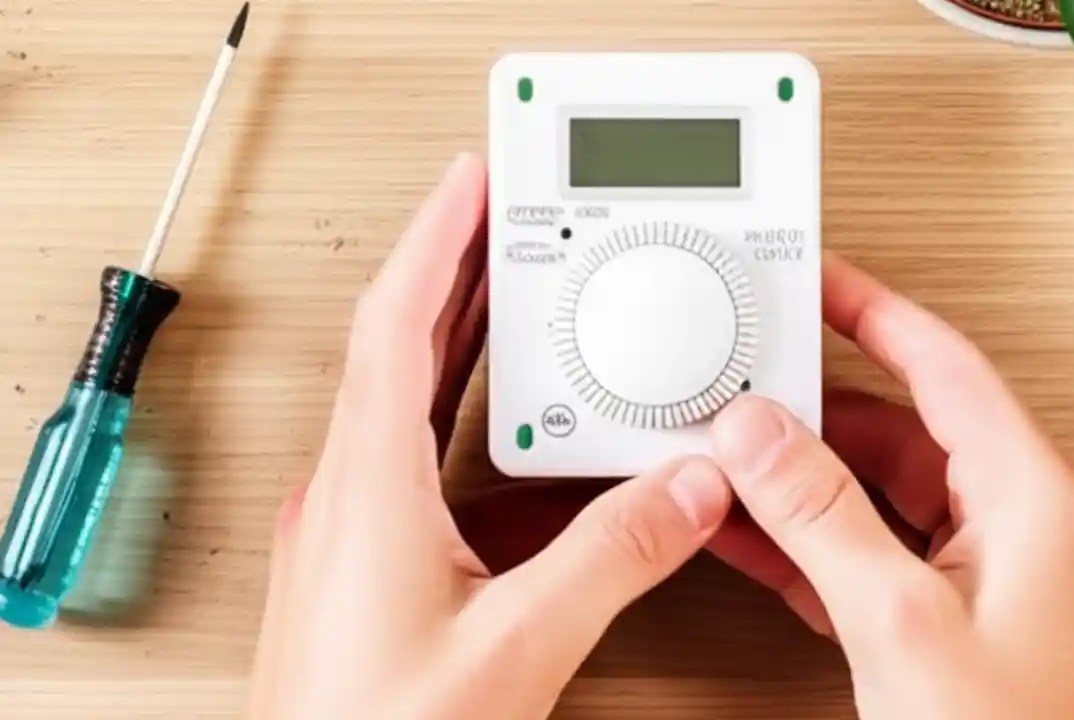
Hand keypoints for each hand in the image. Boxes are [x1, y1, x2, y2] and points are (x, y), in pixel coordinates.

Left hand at [245, 154, 733, 719]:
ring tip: (512, 300)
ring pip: (405, 405)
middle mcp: (348, 495)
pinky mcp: (363, 565)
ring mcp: (350, 530)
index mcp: (369, 487)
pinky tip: (512, 437)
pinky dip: (464, 426)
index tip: (469, 180)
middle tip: (504, 219)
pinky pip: (414, 463)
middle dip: (457, 272)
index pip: (396, 324)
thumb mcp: (516, 648)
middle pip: (400, 348)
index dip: (435, 239)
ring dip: (459, 346)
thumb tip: (683, 489)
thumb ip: (610, 560)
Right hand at [708, 255, 1073, 718]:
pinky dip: (811, 536)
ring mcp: (986, 570)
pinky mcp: (950, 613)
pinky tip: (749, 529)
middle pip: (902, 427)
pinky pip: (872, 546)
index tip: (817, 277)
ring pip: (878, 489)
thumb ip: (820, 514)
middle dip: (814, 408)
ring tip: (728, 457)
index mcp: (1036, 500)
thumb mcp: (899, 622)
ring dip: (801, 477)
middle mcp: (1020, 522)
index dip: (874, 312)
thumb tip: (758, 431)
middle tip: (744, 382)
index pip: (944, 368)